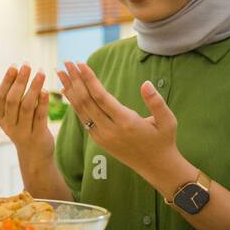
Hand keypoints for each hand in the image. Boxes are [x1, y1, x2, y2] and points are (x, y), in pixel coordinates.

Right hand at [0, 64, 54, 162]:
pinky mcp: (37, 135)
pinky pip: (40, 117)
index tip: (15, 66)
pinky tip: (46, 90)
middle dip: (20, 82)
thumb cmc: (22, 130)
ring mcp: (23, 131)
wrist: (34, 156)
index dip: (7, 81)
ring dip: (33, 88)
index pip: (1, 97)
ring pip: (27, 107)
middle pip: (12, 100)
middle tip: (27, 65)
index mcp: (1, 118)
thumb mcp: (8, 117)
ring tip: (41, 73)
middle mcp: (9, 125)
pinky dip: (43, 103)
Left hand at [56, 61, 181, 183]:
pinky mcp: (98, 140)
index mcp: (126, 122)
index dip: (89, 80)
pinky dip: (74, 104)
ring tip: (61, 72)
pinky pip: (82, 119)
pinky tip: (68, 90)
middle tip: (66, 62)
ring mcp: (101, 136)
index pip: (101, 97)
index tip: (80, 64)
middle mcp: (110, 130)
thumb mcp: (168, 121)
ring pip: (81, 110)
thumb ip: (156, 102)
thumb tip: (145, 83)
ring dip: (70, 90)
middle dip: (75, 80)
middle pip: (86, 101)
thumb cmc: (164, 140)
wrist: (155, 166)